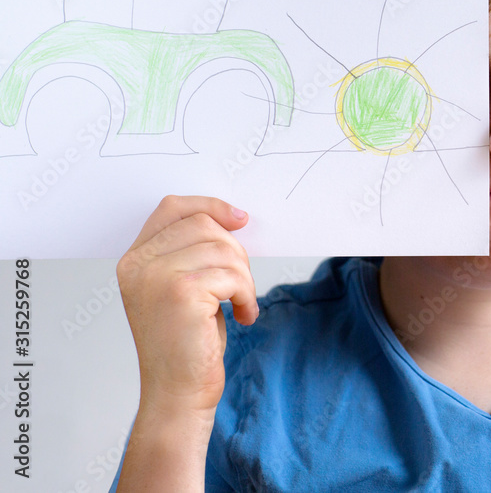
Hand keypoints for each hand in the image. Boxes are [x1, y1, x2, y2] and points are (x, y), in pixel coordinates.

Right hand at [117, 195, 257, 420]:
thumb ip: (192, 252)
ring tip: (240, 304)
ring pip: (224, 250)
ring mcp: (157, 277)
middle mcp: (139, 265)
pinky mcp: (181, 293)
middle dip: (235, 252)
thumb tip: (231, 218)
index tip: (240, 218)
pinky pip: (233, 275)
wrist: (177, 394)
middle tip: (239, 286)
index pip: (173, 208)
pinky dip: (247, 295)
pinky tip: (242, 316)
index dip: (210, 207)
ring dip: (244, 278)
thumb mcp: (182, 288)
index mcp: (134, 260)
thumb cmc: (186, 344)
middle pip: (205, 225)